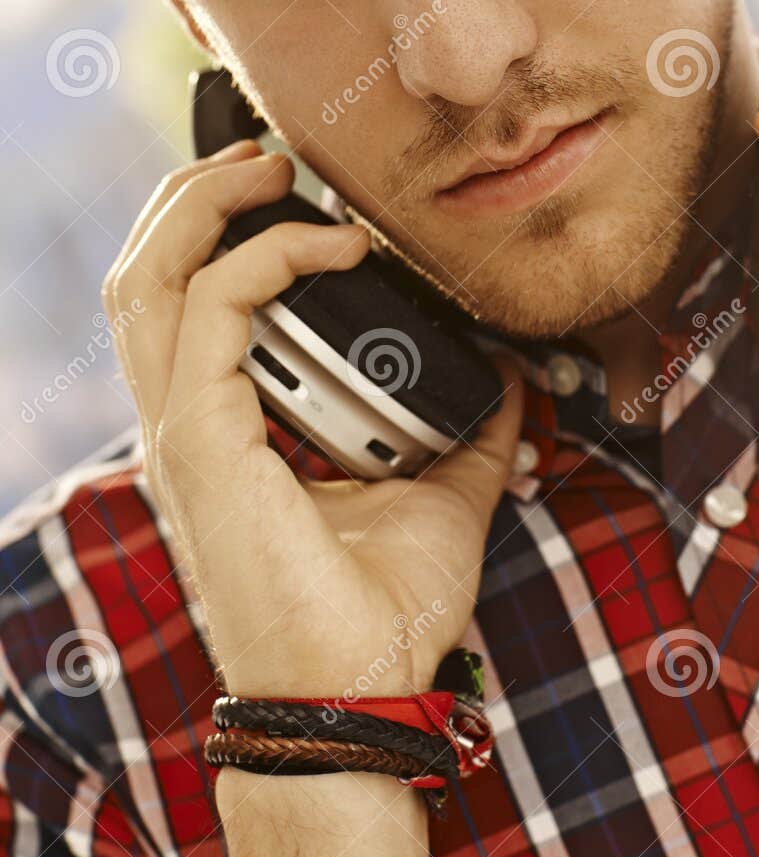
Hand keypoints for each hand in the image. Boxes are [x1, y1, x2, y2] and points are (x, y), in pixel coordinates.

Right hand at [100, 140, 522, 694]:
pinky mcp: (202, 445)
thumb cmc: (380, 614)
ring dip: (204, 209)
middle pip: (143, 276)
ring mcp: (183, 435)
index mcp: (223, 434)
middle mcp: (186, 426)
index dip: (218, 234)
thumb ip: (473, 426)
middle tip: (269, 158)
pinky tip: (336, 244)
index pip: (182, 307)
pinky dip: (267, 259)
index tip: (296, 194)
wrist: (357, 699)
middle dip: (196, 200)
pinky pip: (214, 312)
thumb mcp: (444, 492)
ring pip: (147, 280)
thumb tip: (518, 372)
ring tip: (272, 168)